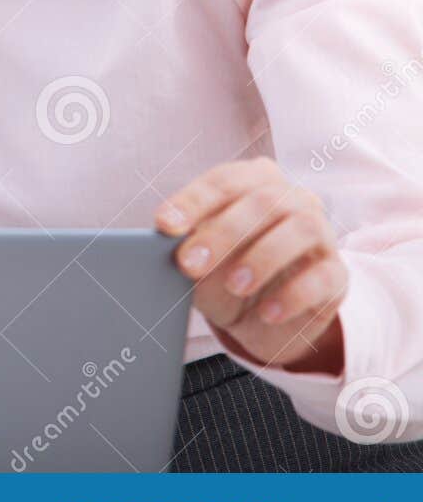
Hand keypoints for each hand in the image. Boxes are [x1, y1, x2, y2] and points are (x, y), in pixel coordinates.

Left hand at [156, 157, 347, 372]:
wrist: (259, 320)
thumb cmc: (222, 277)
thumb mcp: (200, 267)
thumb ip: (191, 252)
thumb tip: (178, 251)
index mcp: (251, 183)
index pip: (224, 181)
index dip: (193, 201)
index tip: (164, 225)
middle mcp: (291, 199)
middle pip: (263, 200)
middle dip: (222, 232)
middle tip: (190, 264)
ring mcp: (321, 234)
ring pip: (303, 227)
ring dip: (263, 256)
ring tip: (234, 286)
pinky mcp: (337, 274)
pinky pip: (324, 275)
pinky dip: (293, 294)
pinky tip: (267, 312)